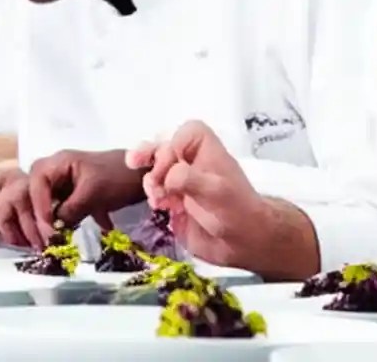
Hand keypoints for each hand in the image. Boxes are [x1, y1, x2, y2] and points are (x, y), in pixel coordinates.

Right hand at [28, 149, 146, 239]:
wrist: (144, 177)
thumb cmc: (119, 177)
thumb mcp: (94, 193)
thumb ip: (70, 210)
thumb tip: (53, 230)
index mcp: (59, 162)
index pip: (36, 182)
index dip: (38, 205)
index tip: (47, 226)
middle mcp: (57, 171)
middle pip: (33, 192)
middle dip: (36, 215)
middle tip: (44, 238)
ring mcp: (65, 183)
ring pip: (46, 204)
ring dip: (48, 223)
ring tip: (52, 242)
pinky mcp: (74, 196)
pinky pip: (61, 211)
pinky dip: (64, 224)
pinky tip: (67, 239)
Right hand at [127, 120, 299, 275]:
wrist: (241, 243)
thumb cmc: (236, 211)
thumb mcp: (217, 192)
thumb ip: (190, 179)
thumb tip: (168, 176)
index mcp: (207, 151)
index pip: (186, 133)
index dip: (173, 144)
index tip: (169, 165)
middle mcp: (192, 162)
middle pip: (164, 147)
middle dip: (149, 156)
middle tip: (135, 164)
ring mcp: (181, 182)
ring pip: (155, 168)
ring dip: (149, 179)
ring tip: (157, 196)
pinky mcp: (173, 202)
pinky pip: (155, 191)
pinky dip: (152, 195)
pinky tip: (158, 205)